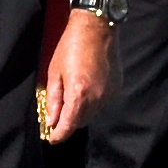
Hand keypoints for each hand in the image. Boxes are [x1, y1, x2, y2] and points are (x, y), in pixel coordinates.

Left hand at [41, 10, 113, 139]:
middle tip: (57, 117)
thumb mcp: (54, 73)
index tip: (52, 139)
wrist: (95, 28)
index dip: (58, 135)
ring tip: (71, 98)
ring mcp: (108, 93)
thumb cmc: (71, 47)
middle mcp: (97, 98)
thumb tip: (52, 120)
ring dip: (81, 113)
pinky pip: (102, 103)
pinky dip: (92, 102)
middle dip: (69, 123)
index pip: (68, 126)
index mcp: (79, 94)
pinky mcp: (116, 88)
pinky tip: (85, 88)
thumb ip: (54, 101)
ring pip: (92, 114)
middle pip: (81, 122)